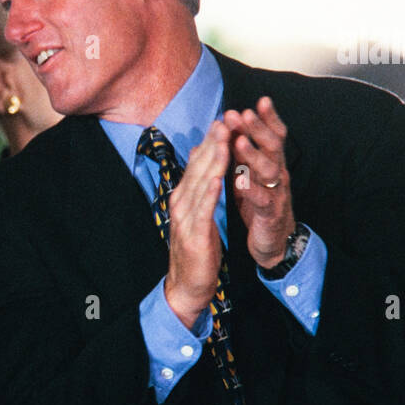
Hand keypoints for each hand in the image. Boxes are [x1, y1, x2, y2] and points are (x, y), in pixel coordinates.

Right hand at [163, 120, 228, 330]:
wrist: (188, 285)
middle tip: (224, 119)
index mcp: (183, 197)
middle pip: (197, 167)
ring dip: (212, 160)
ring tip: (223, 140)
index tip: (222, 120)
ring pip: (200, 183)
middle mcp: (181, 203)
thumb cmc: (197, 250)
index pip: (196, 164)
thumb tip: (202, 162)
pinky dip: (209, 192)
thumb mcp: (198, 215)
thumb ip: (200, 189)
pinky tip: (217, 177)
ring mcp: (185, 218)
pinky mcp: (194, 234)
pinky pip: (203, 209)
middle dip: (212, 143)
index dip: (209, 141)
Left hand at [225, 96, 294, 269]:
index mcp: (272, 163)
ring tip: (239, 143)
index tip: (261, 100)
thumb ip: (243, 151)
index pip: (275, 135)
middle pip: (273, 147)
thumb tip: (230, 123)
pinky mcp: (269, 214)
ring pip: (269, 171)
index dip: (270, 119)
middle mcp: (278, 174)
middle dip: (258, 129)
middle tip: (243, 113)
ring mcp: (276, 194)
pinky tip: (239, 182)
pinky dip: (251, 191)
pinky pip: (262, 200)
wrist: (273, 241)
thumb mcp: (251, 173)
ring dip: (253, 155)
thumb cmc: (259, 203)